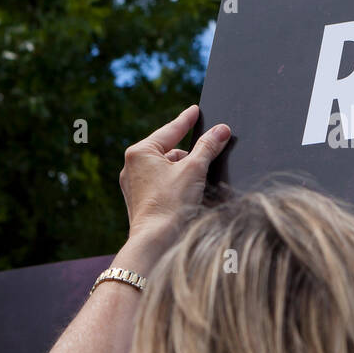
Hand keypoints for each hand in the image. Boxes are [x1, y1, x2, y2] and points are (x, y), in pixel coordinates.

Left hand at [117, 105, 230, 249]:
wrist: (155, 241)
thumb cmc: (170, 204)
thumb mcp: (195, 169)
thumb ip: (208, 146)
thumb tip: (222, 130)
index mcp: (140, 152)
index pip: (170, 130)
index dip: (186, 120)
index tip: (195, 111)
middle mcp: (132, 166)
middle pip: (169, 150)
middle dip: (189, 153)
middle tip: (207, 155)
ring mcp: (133, 184)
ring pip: (165, 168)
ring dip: (183, 171)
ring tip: (198, 183)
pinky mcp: (139, 200)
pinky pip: (160, 183)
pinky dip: (175, 184)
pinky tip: (188, 193)